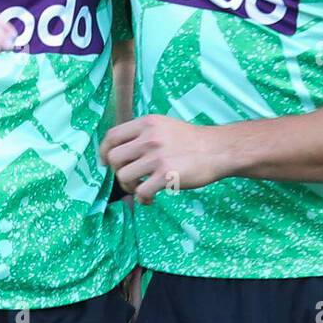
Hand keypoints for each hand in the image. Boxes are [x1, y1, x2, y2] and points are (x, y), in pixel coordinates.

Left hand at [100, 115, 226, 204]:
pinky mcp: (166, 175)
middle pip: (114, 158)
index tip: (106, 163)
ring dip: (130, 187)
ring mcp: (157, 156)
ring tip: (142, 189)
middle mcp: (149, 138)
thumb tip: (119, 150)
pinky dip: (142, 198)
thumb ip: (143, 133)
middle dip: (118, 172)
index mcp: (147, 123)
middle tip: (131, 179)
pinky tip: (151, 198)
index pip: (112, 136)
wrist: (218, 150)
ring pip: (124, 176)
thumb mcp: (164, 125)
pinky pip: (141, 191)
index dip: (104, 152)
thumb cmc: (192, 140)